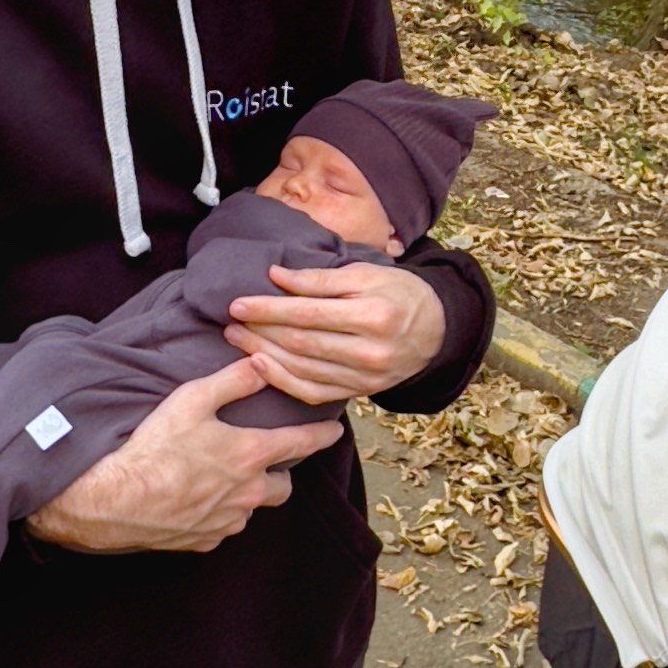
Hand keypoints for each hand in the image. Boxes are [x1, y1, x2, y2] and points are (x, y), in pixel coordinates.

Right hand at [25, 357, 342, 555]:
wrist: (114, 500)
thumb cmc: (154, 448)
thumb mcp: (192, 400)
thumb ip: (232, 381)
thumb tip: (262, 363)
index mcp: (250, 455)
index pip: (301, 444)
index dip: (322, 435)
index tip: (335, 432)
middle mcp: (247, 493)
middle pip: (283, 486)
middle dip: (282, 473)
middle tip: (267, 461)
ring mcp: (226, 521)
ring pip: (251, 509)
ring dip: (246, 495)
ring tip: (224, 479)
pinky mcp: (203, 541)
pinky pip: (222, 527)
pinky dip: (217, 514)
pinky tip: (197, 500)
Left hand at [224, 258, 448, 408]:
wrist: (436, 331)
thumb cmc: (399, 293)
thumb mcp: (366, 274)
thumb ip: (320, 279)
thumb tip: (276, 276)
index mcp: (374, 315)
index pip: (308, 314)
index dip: (269, 309)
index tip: (238, 303)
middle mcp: (369, 352)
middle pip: (302, 343)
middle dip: (260, 332)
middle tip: (231, 321)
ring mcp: (365, 378)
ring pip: (302, 370)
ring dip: (264, 354)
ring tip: (237, 340)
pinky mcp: (360, 393)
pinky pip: (313, 392)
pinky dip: (283, 381)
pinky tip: (260, 366)